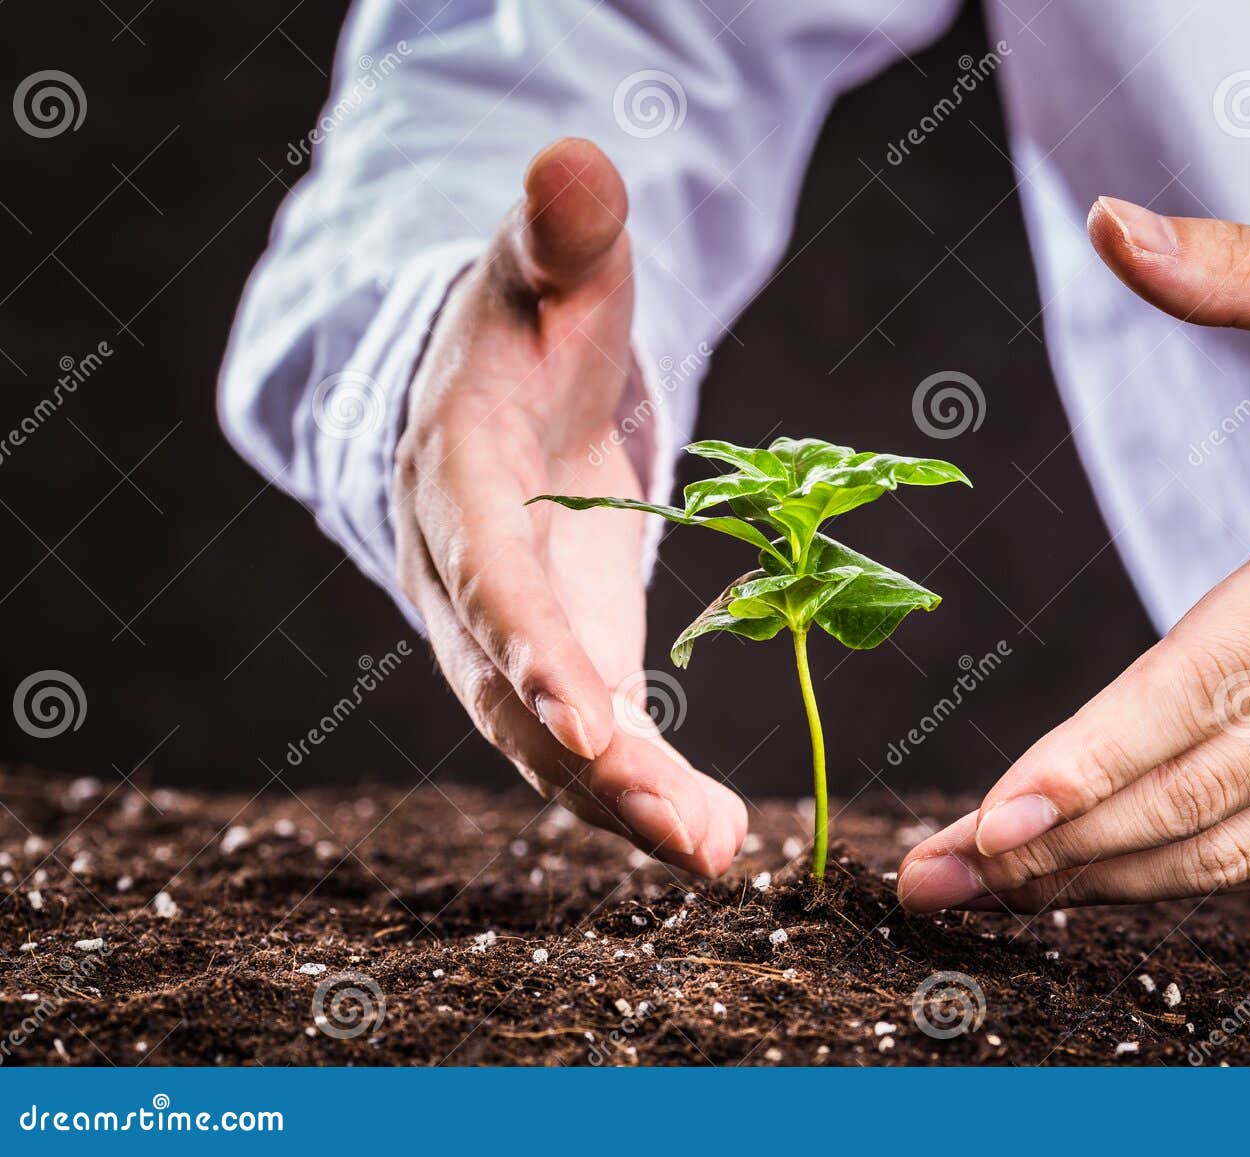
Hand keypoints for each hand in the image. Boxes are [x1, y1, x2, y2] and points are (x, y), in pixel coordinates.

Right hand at [394, 138, 745, 875]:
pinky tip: (714, 833)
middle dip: (595, 768)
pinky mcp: (556, 658)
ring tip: (717, 857)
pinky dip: (645, 790)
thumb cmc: (527, 324)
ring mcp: (505, 635)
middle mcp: (465, 579)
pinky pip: (591, 742)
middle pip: (513, 692)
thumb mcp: (549, 270)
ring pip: (549, 743)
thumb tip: (576, 162)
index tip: (592, 723)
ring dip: (627, 807)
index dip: (533, 650)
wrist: (491, 392)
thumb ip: (562, 234)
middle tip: (689, 834)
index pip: (491, 575)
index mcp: (458, 481)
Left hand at [900, 196, 1249, 911]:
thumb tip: (1110, 222)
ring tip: (995, 892)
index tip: (994, 817)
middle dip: (1059, 844)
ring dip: (1112, 879)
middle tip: (939, 876)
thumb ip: (1248, 269)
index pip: (1206, 682)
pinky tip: (1114, 875)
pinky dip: (1202, 873)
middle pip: (1206, 789)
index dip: (1093, 760)